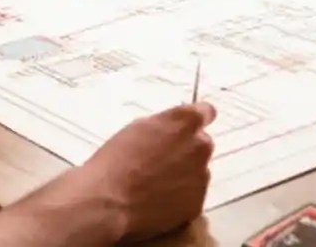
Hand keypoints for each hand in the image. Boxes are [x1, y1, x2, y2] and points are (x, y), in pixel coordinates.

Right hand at [79, 102, 216, 242]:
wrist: (110, 202)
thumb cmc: (116, 165)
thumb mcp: (136, 128)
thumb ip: (164, 124)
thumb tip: (170, 128)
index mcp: (184, 123)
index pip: (205, 112)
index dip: (196, 120)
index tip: (190, 125)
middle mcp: (199, 148)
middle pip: (201, 145)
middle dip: (186, 151)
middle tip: (160, 160)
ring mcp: (200, 178)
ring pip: (197, 173)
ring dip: (182, 175)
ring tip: (153, 183)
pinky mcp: (196, 204)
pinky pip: (192, 197)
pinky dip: (179, 198)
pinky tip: (156, 199)